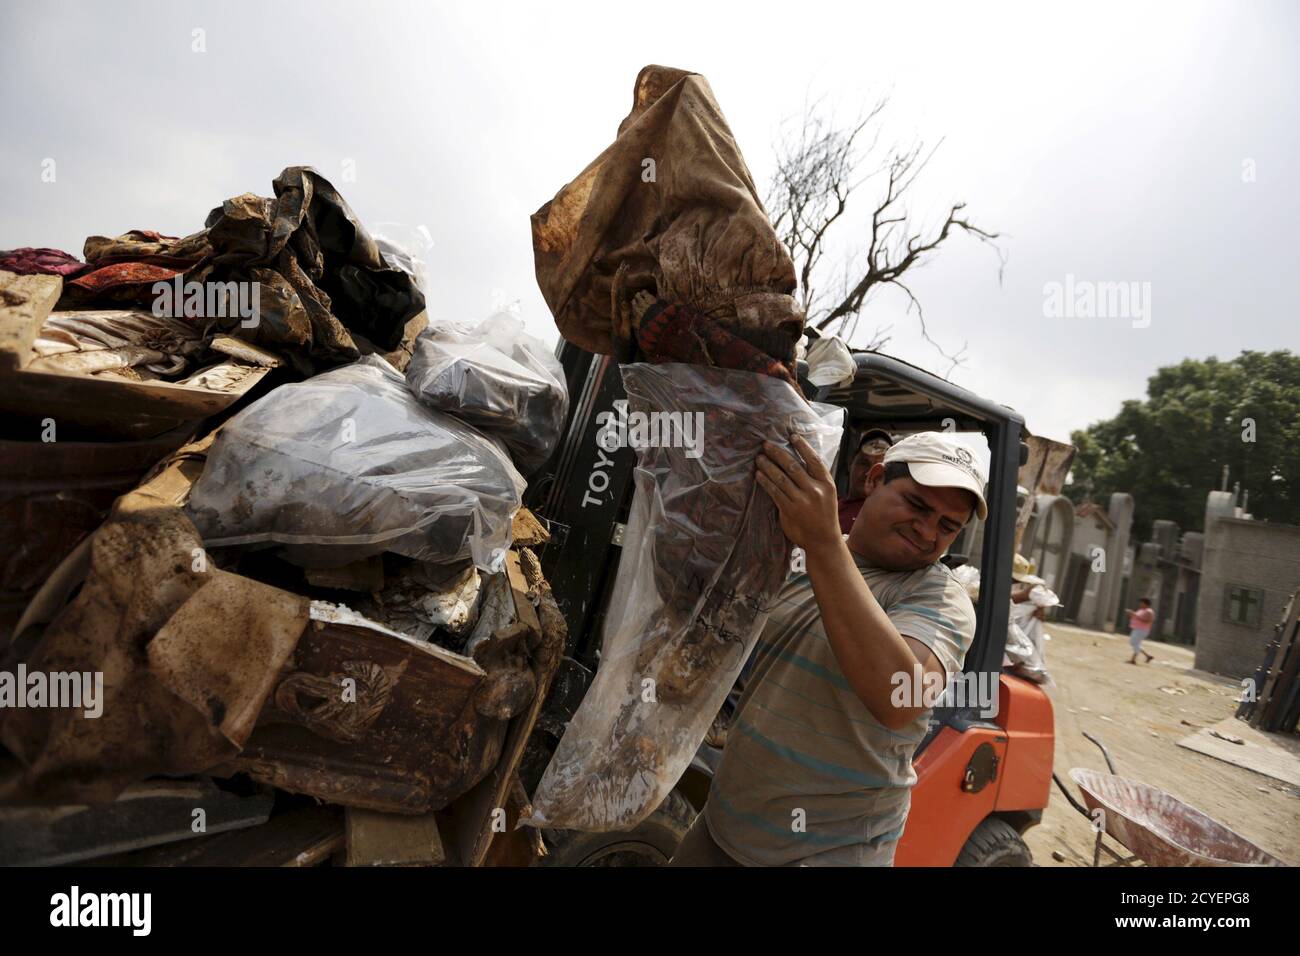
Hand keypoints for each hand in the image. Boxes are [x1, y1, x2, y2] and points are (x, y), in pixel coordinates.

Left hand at [755, 433, 840, 556]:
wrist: (823, 540)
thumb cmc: (824, 514)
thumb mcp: (828, 494)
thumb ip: (816, 478)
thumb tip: (800, 459)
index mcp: (827, 483)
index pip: (813, 459)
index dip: (802, 446)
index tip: (791, 436)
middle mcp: (815, 490)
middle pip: (793, 466)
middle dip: (777, 453)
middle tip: (766, 444)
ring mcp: (802, 501)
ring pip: (781, 478)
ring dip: (768, 466)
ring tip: (759, 458)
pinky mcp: (790, 510)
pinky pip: (775, 492)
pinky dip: (766, 482)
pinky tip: (759, 475)